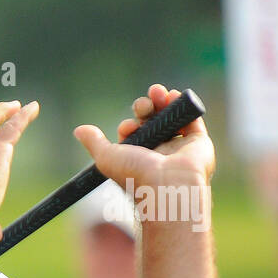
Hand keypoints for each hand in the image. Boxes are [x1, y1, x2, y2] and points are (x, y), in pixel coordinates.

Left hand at [73, 84, 214, 191]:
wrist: (168, 185)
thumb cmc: (135, 174)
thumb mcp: (106, 158)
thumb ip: (95, 142)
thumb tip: (79, 130)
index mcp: (137, 159)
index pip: (133, 134)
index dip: (129, 125)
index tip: (127, 127)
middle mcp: (158, 153)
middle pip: (151, 122)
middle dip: (144, 108)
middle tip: (142, 106)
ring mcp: (179, 147)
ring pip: (170, 117)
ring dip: (162, 101)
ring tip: (156, 92)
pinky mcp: (198, 142)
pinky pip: (191, 119)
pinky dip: (182, 105)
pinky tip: (174, 95)